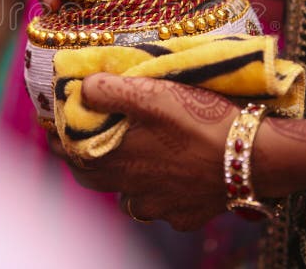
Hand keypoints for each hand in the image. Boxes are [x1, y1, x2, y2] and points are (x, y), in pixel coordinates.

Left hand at [55, 73, 239, 230]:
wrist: (253, 158)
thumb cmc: (200, 121)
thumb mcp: (153, 94)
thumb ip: (109, 91)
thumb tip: (80, 88)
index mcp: (117, 160)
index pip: (69, 154)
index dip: (58, 139)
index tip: (52, 126)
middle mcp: (132, 191)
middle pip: (94, 178)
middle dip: (85, 159)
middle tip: (86, 141)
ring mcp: (159, 208)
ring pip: (128, 196)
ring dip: (124, 178)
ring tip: (133, 158)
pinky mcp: (186, 216)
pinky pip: (162, 207)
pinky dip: (159, 193)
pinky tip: (172, 177)